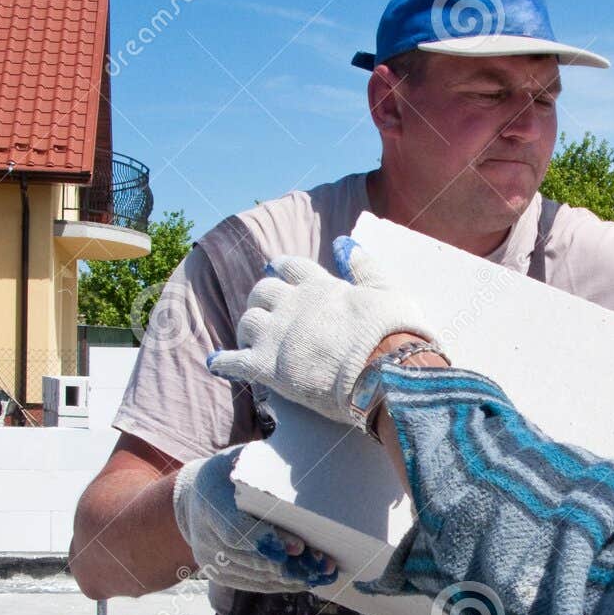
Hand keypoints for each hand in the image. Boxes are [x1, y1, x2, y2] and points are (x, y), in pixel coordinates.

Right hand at [172, 446, 337, 592]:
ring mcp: (209, 556)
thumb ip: (268, 468)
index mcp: (210, 498)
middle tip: (321, 563)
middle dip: (289, 564)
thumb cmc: (232, 473)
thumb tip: (308, 472)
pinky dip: (280, 584)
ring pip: (254, 575)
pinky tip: (306, 579)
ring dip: (291, 577)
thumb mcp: (245, 460)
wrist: (197, 497)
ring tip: (323, 572)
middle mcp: (204, 532)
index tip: (298, 547)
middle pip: (249, 557)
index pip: (236, 529)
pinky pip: (252, 583)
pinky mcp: (217, 572)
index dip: (267, 541)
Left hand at [206, 239, 440, 425]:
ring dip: (248, 329)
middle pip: (263, 292)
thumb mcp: (388, 291)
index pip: (291, 267)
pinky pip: (234, 361)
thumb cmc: (397, 334)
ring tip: (252, 339)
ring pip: (247, 322)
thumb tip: (342, 242)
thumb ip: (364, 266)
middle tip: (267, 311)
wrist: (388, 372)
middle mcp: (293, 305)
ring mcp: (277, 335)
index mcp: (320, 286)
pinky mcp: (267, 368)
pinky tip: (216, 363)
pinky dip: (223, 361)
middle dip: (262, 299)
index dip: (282, 269)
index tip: (278, 272)